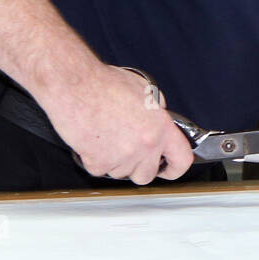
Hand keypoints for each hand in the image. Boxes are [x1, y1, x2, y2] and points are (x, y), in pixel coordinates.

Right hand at [44, 65, 194, 184]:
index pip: (181, 159)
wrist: (77, 85)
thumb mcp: (147, 92)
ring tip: (108, 136)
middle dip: (139, 167)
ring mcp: (122, 157)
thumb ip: (157, 116)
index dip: (175, 168)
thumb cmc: (106, 84)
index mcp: (161, 127)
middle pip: (147, 175)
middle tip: (129, 151)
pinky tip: (94, 139)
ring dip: (116, 162)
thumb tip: (160, 128)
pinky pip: (101, 170)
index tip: (169, 169)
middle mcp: (145, 145)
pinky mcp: (98, 163)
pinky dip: (95, 159)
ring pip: (121, 173)